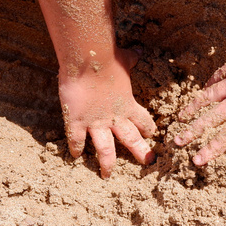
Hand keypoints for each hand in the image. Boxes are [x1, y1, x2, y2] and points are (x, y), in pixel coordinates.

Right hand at [58, 48, 156, 178]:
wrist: (87, 60)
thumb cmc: (108, 58)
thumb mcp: (125, 58)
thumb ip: (132, 58)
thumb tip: (140, 51)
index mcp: (128, 105)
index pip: (144, 122)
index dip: (148, 129)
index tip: (150, 135)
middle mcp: (114, 118)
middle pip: (131, 141)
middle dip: (140, 153)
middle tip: (147, 162)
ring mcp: (95, 123)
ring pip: (105, 150)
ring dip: (107, 163)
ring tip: (107, 175)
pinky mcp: (76, 122)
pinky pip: (76, 140)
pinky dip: (76, 149)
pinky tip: (75, 156)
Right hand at [175, 33, 225, 166]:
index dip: (210, 150)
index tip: (195, 160)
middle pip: (211, 119)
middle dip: (193, 132)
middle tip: (176, 141)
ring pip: (208, 98)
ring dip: (193, 108)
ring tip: (180, 117)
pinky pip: (217, 77)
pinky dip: (209, 84)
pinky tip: (203, 87)